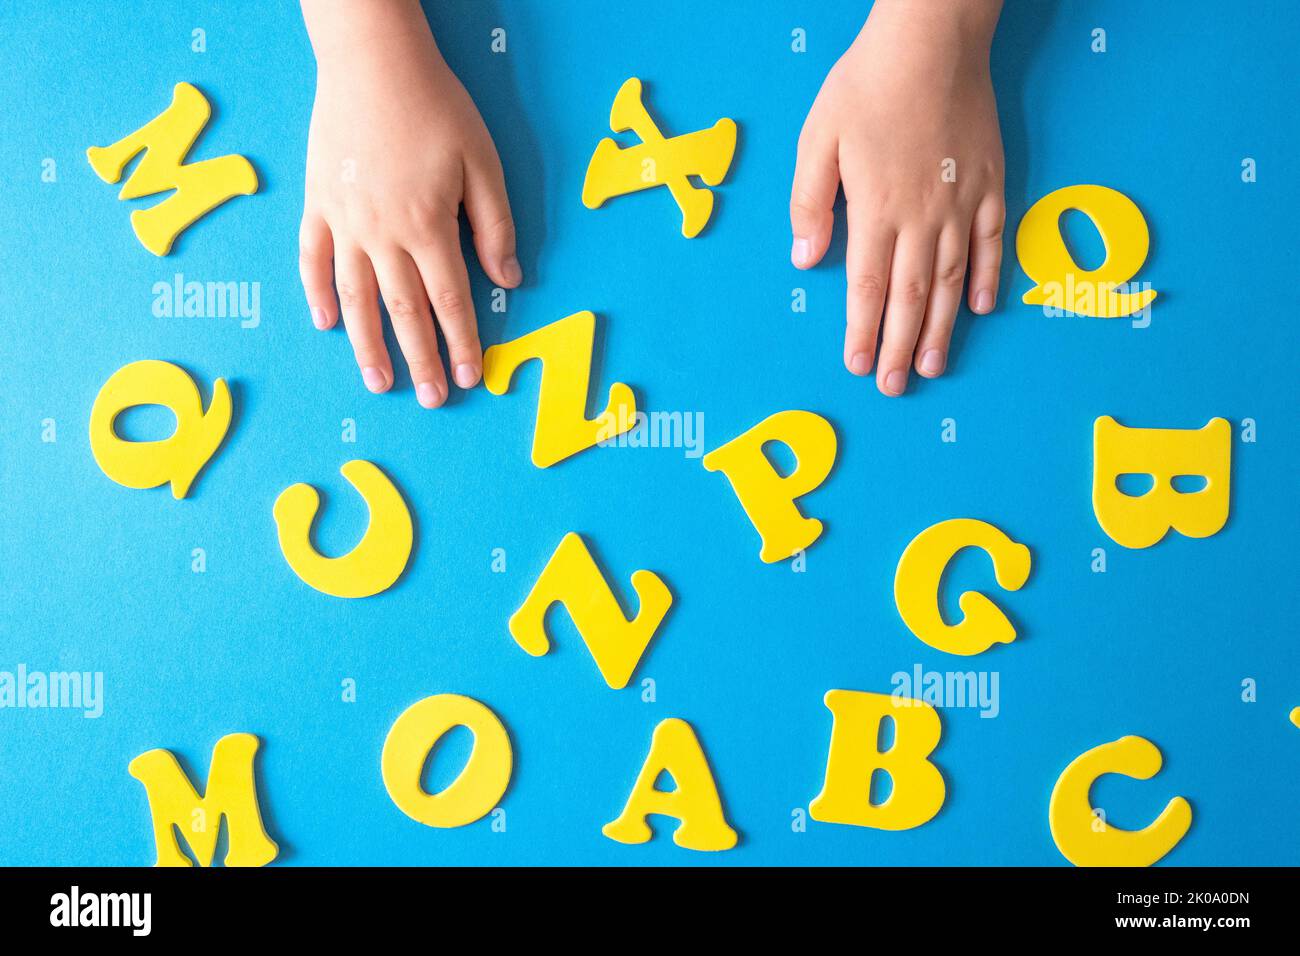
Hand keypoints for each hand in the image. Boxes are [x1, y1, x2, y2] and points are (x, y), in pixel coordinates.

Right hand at [299, 0, 519, 407]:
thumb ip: (495, 225)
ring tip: (379, 382)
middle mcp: (383, 234)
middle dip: (421, 359)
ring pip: (356, 298)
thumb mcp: (482, 163)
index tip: (471, 377)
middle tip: (431, 398)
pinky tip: (327, 324)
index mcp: (429, 226)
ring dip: (368, 345)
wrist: (372, 61)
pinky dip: (317, 293)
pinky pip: (312, 259)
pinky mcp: (317, 204)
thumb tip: (509, 278)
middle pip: (404, 311)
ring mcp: (344, 222)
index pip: (451, 301)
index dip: (463, 343)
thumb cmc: (435, 107)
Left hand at [791, 0, 1003, 395]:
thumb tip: (805, 259)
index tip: (858, 365)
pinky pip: (991, 242)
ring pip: (951, 281)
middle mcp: (920, 216)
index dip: (863, 331)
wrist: (931, 39)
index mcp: (874, 210)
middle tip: (895, 386)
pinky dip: (987, 278)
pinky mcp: (990, 183)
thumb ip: (809, 203)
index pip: (867, 288)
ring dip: (943, 329)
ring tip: (935, 366)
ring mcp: (960, 203)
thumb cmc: (867, 86)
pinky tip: (981, 309)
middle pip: (911, 297)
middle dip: (901, 347)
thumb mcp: (818, 140)